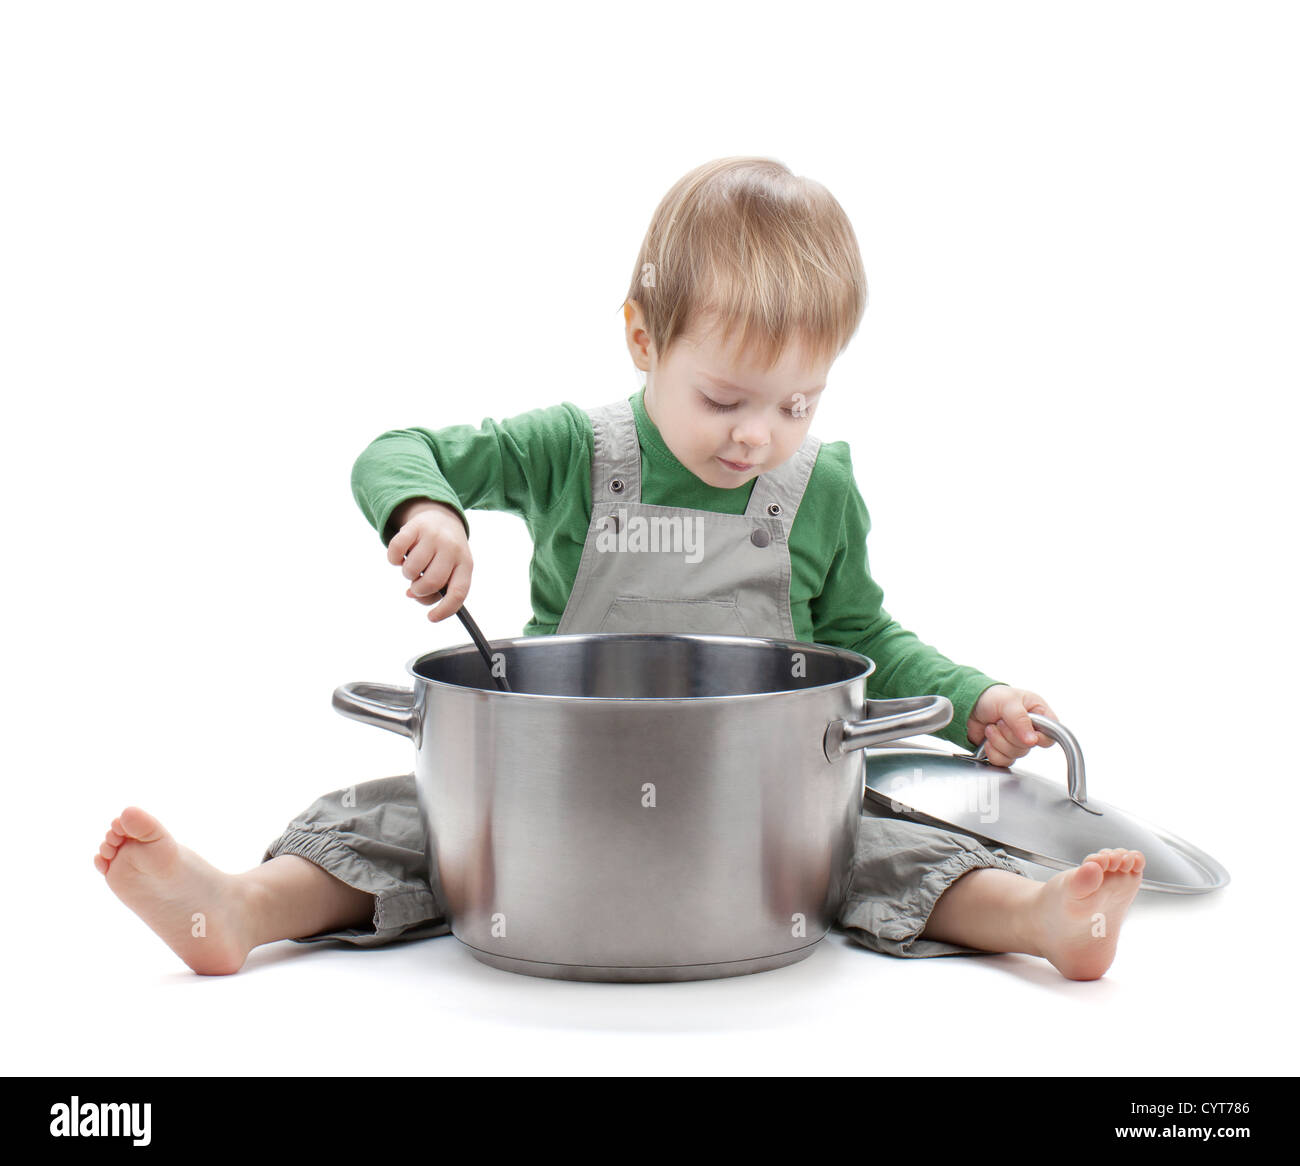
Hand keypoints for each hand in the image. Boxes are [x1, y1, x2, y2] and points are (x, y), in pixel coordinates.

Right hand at [385, 500, 472, 621]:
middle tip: (415, 586)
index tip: (431, 617)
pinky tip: (401, 556)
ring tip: (413, 566)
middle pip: (431, 582)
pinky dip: (394, 559)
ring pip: (412, 569)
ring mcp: (433, 536)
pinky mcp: (414, 527)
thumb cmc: (445, 553)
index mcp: (465, 563)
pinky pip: (396, 552)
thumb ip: (437, 587)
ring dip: (407, 574)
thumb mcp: (451, 569)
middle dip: (419, 591)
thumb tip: (412, 594)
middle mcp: (452, 548)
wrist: (441, 517)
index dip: (445, 609)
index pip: (458, 592)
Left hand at [966, 685, 1057, 766]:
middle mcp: (1030, 729)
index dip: (1038, 738)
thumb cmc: (991, 696)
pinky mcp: (1004, 751)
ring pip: (1015, 754)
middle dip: (1009, 735)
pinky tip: (987, 739)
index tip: (1024, 732)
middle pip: (1029, 747)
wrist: (969, 705)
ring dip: (998, 741)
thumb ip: (1020, 720)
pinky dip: (992, 751)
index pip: (1050, 735)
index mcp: (1038, 714)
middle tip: (1000, 722)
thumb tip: (1032, 740)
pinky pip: (1003, 761)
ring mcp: (1016, 742)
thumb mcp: (1008, 701)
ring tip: (991, 727)